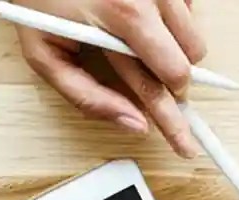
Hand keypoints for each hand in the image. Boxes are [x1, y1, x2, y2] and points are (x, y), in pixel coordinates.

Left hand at [15, 0, 205, 156]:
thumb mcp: (45, 52)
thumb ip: (87, 96)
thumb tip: (135, 124)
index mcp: (121, 15)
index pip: (164, 79)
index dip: (173, 118)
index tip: (186, 145)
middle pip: (188, 61)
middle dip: (173, 83)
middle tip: (158, 90)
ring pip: (194, 40)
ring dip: (174, 53)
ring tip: (139, 45)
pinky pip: (189, 15)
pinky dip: (172, 26)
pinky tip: (143, 22)